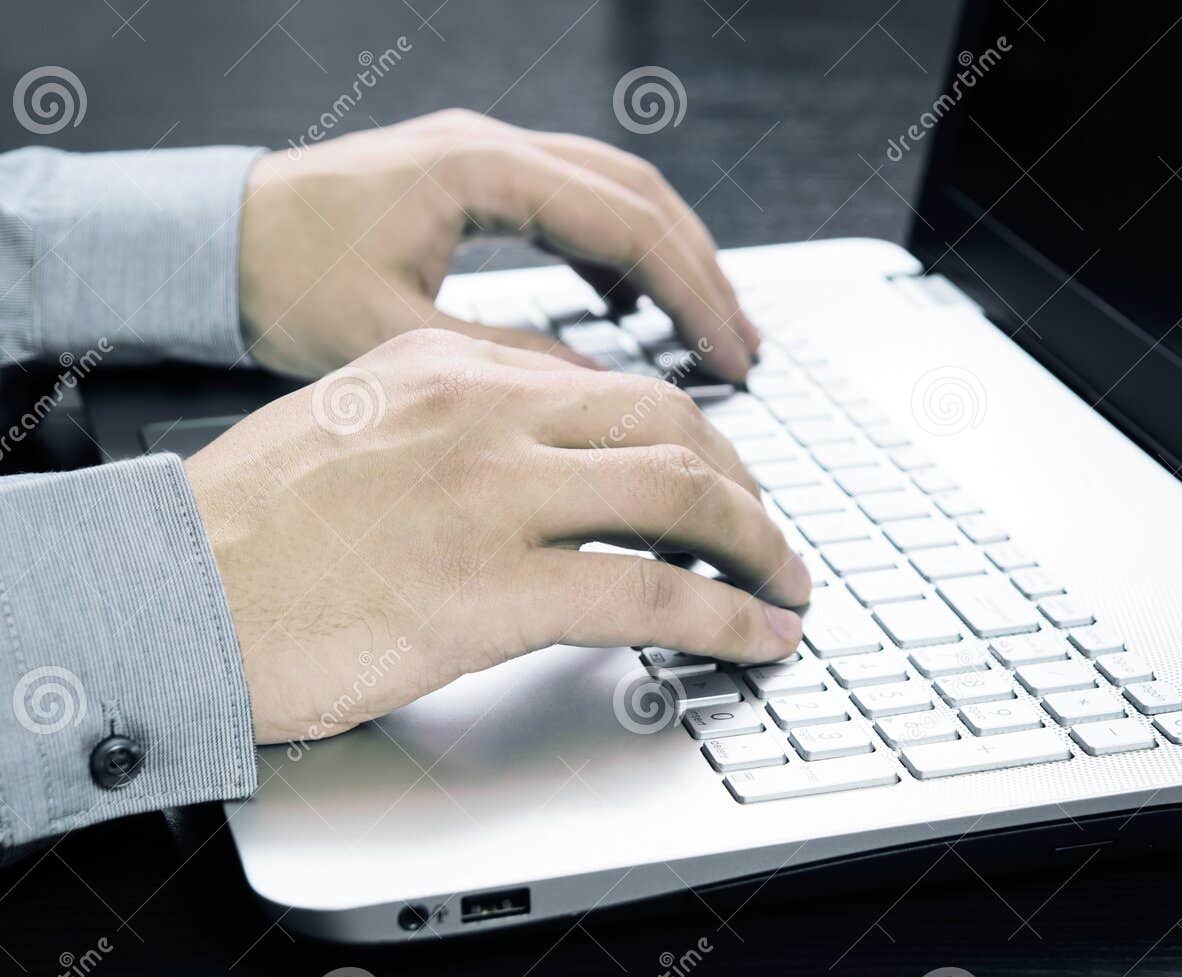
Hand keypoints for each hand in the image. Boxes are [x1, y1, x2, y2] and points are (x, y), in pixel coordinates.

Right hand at [183, 329, 806, 743]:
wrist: (162, 596)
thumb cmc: (248, 531)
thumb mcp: (356, 426)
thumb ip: (455, 424)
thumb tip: (547, 459)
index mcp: (448, 363)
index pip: (610, 386)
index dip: (688, 439)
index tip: (717, 480)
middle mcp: (484, 410)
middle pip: (671, 423)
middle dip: (745, 485)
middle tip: (770, 534)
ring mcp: (493, 495)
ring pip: (683, 495)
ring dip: (758, 546)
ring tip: (787, 586)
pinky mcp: (494, 588)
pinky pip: (653, 593)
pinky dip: (727, 617)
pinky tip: (759, 638)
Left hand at [238, 109, 760, 380]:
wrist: (209, 243)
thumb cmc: (281, 283)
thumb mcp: (397, 339)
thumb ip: (507, 361)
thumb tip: (600, 393)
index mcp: (478, 172)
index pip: (624, 222)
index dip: (691, 292)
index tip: (731, 355)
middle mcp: (491, 148)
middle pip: (639, 196)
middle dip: (702, 273)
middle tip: (743, 348)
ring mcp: (486, 157)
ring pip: (616, 194)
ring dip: (671, 259)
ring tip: (710, 330)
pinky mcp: (475, 182)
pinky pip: (576, 206)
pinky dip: (619, 255)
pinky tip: (631, 308)